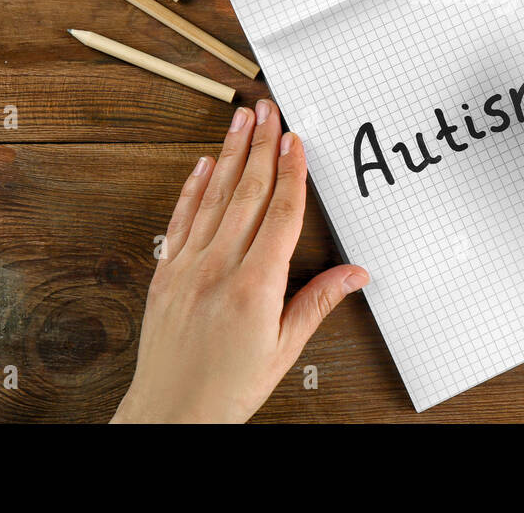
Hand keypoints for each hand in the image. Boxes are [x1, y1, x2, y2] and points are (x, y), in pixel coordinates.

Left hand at [113, 99, 368, 422]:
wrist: (171, 414)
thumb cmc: (230, 388)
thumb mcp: (284, 349)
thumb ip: (318, 303)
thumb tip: (356, 273)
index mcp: (255, 286)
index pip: (280, 214)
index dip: (291, 173)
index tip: (295, 139)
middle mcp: (219, 268)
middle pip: (247, 193)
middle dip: (260, 146)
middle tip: (269, 109)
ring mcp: (188, 267)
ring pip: (213, 197)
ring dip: (228, 154)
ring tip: (240, 120)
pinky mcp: (166, 274)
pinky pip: (181, 220)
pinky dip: (192, 188)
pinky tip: (201, 164)